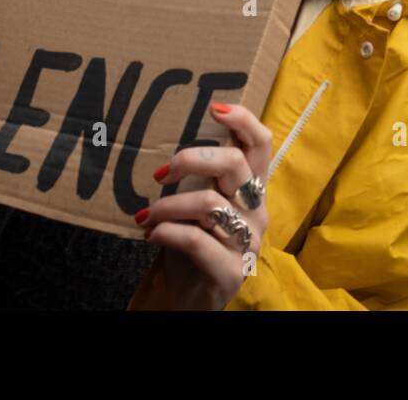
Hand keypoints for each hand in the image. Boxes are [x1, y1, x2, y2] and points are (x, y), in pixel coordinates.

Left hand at [139, 102, 271, 309]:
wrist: (192, 300)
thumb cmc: (195, 245)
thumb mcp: (201, 204)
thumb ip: (203, 176)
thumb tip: (172, 133)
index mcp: (252, 189)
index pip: (261, 144)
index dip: (243, 120)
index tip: (214, 107)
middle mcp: (257, 212)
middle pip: (234, 165)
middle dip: (190, 159)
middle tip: (160, 173)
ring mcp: (249, 242)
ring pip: (209, 205)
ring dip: (167, 206)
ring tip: (146, 215)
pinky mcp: (233, 271)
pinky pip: (197, 240)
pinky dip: (167, 232)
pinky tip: (151, 234)